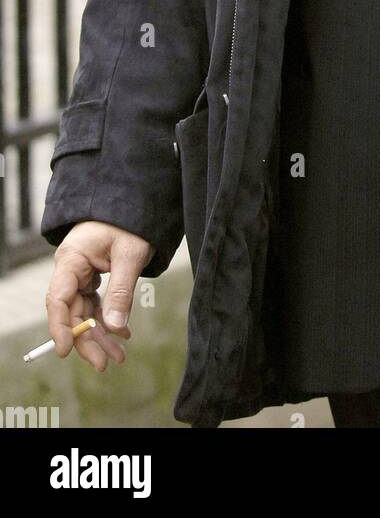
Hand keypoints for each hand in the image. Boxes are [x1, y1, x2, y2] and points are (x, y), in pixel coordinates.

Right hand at [45, 221, 153, 370]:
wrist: (135, 202)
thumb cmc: (130, 222)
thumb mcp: (130, 254)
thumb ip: (121, 290)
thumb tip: (116, 328)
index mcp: (72, 259)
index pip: (57, 299)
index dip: (60, 327)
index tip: (66, 351)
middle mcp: (71, 268)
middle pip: (72, 312)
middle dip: (88, 340)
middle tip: (104, 364)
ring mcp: (81, 273)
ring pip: (85, 311)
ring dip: (101, 334)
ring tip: (119, 356)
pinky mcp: (93, 276)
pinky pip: (96, 303)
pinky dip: (109, 319)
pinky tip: (123, 334)